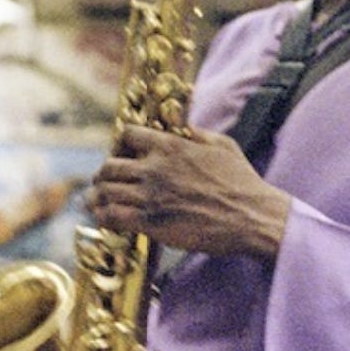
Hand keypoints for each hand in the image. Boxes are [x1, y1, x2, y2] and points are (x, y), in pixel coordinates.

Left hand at [88, 125, 290, 258]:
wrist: (251, 217)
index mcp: (170, 146)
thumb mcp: (222, 145)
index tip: (123, 155)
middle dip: (103, 175)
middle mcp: (154, 169)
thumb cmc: (242, 182)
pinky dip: (104, 218)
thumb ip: (195, 133)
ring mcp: (150, 197)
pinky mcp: (150, 223)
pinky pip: (111, 217)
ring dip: (98, 198)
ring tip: (99, 203)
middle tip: (106, 183)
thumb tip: (181, 127)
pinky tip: (107, 220)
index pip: (127, 135)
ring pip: (104, 192)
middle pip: (108, 166)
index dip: (121, 145)